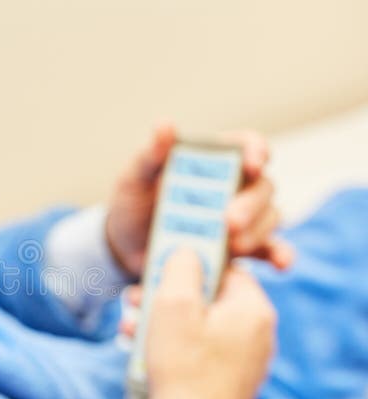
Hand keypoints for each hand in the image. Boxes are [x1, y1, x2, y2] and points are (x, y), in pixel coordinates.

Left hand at [105, 123, 293, 276]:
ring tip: (235, 246)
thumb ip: (151, 155)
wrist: (126, 248)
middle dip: (251, 204)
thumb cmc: (134, 202)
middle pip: (263, 187)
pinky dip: (280, 255)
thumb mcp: (136, 178)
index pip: (247, 145)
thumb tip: (165, 125)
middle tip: (229, 221)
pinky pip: (270, 250)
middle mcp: (237, 185)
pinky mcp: (242, 249)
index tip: (252, 165)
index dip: (256, 151)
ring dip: (259, 232)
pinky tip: (280, 264)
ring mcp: (243, 218)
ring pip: (270, 218)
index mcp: (215, 160)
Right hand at [124, 248, 275, 398]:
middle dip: (167, 295)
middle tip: (135, 298)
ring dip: (162, 320)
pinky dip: (174, 344)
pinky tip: (143, 349)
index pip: (225, 266)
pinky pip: (201, 348)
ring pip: (200, 323)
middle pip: (209, 296)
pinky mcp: (230, 379)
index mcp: (254, 308)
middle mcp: (259, 332)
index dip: (189, 263)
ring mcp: (247, 358)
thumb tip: (187, 251)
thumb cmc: (182, 367)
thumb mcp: (174, 305)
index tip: (158, 268)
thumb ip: (181, 267)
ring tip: (130, 326)